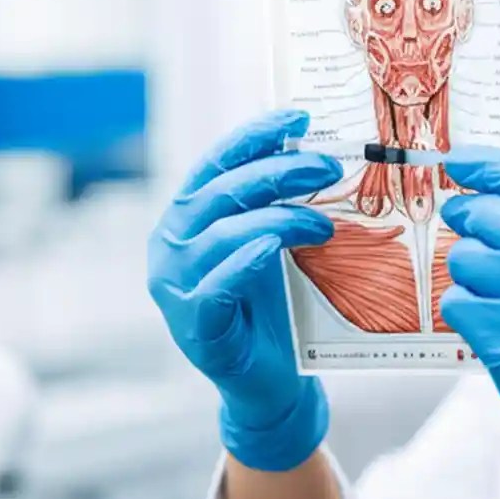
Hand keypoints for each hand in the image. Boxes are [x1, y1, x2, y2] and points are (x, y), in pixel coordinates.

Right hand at [147, 109, 341, 471]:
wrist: (271, 381)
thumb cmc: (275, 304)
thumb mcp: (277, 241)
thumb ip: (280, 201)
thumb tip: (319, 147)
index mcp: (188, 215)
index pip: (217, 162)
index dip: (256, 135)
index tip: (300, 117)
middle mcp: (171, 243)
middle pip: (221, 193)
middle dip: (278, 172)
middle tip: (329, 168)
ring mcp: (174, 286)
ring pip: (221, 235)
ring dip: (278, 219)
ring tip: (324, 225)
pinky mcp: (192, 326)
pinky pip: (216, 285)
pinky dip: (244, 261)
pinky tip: (271, 246)